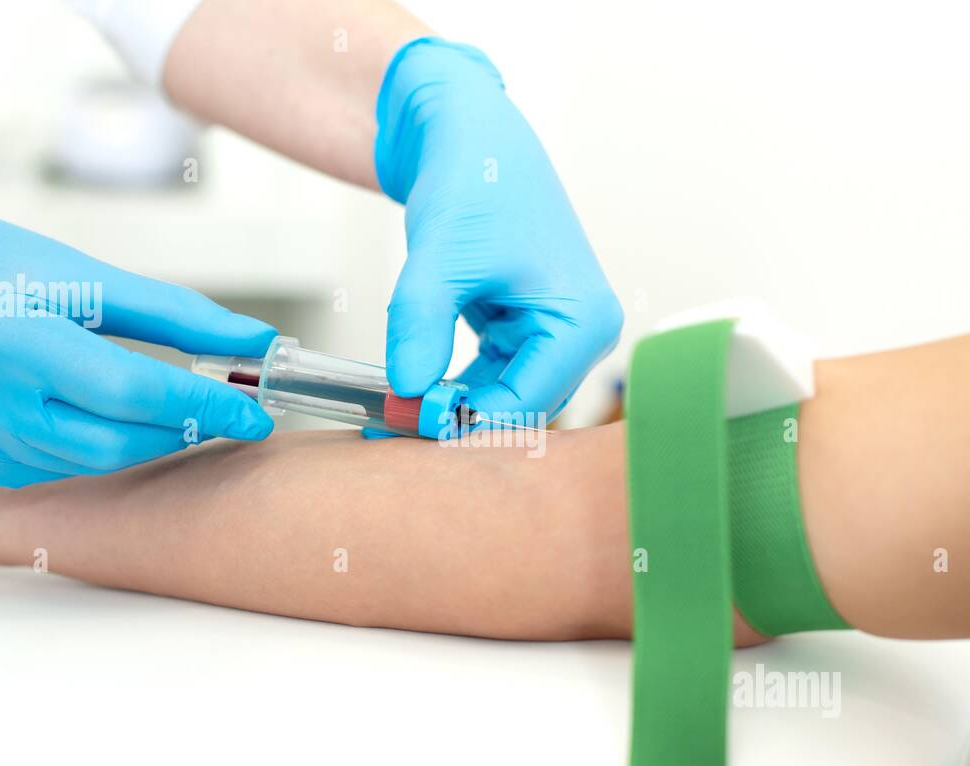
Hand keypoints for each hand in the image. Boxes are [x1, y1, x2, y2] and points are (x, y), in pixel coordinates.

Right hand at [0, 198, 275, 485]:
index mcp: (9, 336)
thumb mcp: (82, 275)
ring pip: (94, 464)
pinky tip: (107, 416)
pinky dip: (101, 446)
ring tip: (180, 407)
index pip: (132, 390)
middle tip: (229, 412)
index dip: (204, 406)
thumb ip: (173, 315)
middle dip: (186, 430)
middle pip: (117, 443)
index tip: (255, 411)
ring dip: (150, 440)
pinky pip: (61, 468)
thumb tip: (253, 343)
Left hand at [375, 39, 622, 424]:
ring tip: (388, 414)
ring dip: (452, 407)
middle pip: (519, 407)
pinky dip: (454, 385)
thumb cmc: (474, 179)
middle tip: (387, 428)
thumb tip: (406, 393)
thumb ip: (421, 324)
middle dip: (457, 420)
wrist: (471, 134)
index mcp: (582, 321)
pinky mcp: (530, 329)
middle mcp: (582, 335)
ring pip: (503, 397)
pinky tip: (410, 391)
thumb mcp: (440, 256)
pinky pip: (494, 377)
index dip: (464, 422)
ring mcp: (559, 334)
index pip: (526, 401)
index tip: (403, 428)